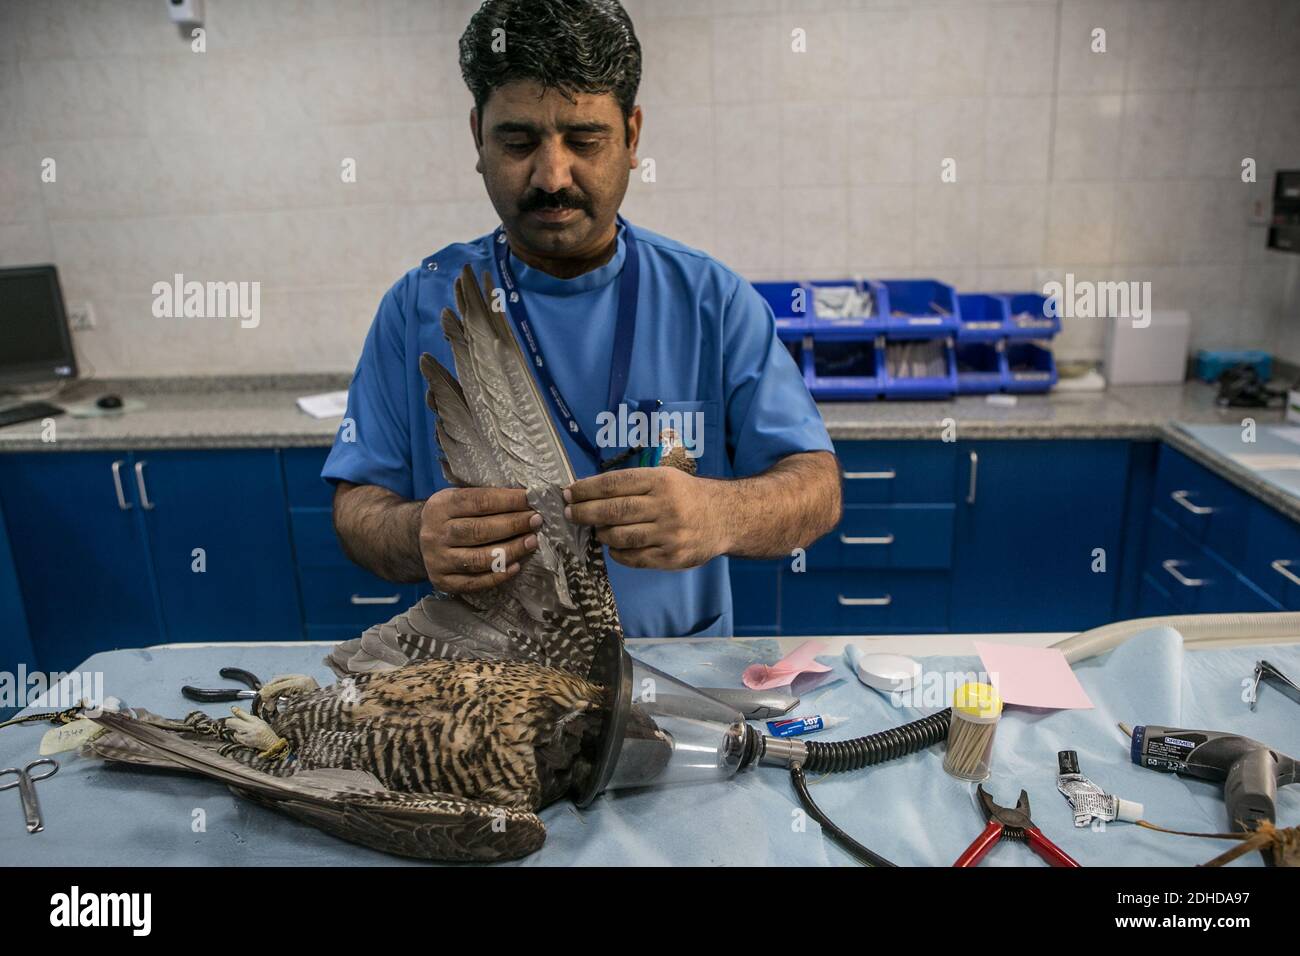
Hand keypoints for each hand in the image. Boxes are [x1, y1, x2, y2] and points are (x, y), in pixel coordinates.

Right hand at [419, 487, 541, 592]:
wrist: (415, 539)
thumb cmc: (450, 515)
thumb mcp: (457, 497)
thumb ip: (484, 498)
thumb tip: (526, 499)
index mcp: (440, 506)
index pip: (479, 501)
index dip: (508, 500)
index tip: (531, 499)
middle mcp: (436, 533)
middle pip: (479, 530)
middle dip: (513, 524)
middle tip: (536, 520)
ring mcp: (438, 560)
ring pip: (479, 559)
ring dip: (511, 550)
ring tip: (532, 542)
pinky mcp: (442, 581)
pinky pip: (474, 583)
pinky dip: (498, 576)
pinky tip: (516, 567)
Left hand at [563, 468, 728, 569]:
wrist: (726, 517)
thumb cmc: (686, 495)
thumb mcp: (665, 477)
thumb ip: (632, 484)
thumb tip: (588, 492)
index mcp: (660, 481)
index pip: (614, 484)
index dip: (587, 489)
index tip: (569, 493)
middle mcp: (665, 506)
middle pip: (613, 511)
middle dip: (584, 512)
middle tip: (569, 513)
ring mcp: (669, 534)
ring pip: (620, 536)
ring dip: (601, 533)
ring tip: (596, 529)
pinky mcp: (672, 557)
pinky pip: (633, 558)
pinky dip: (617, 552)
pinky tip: (614, 546)